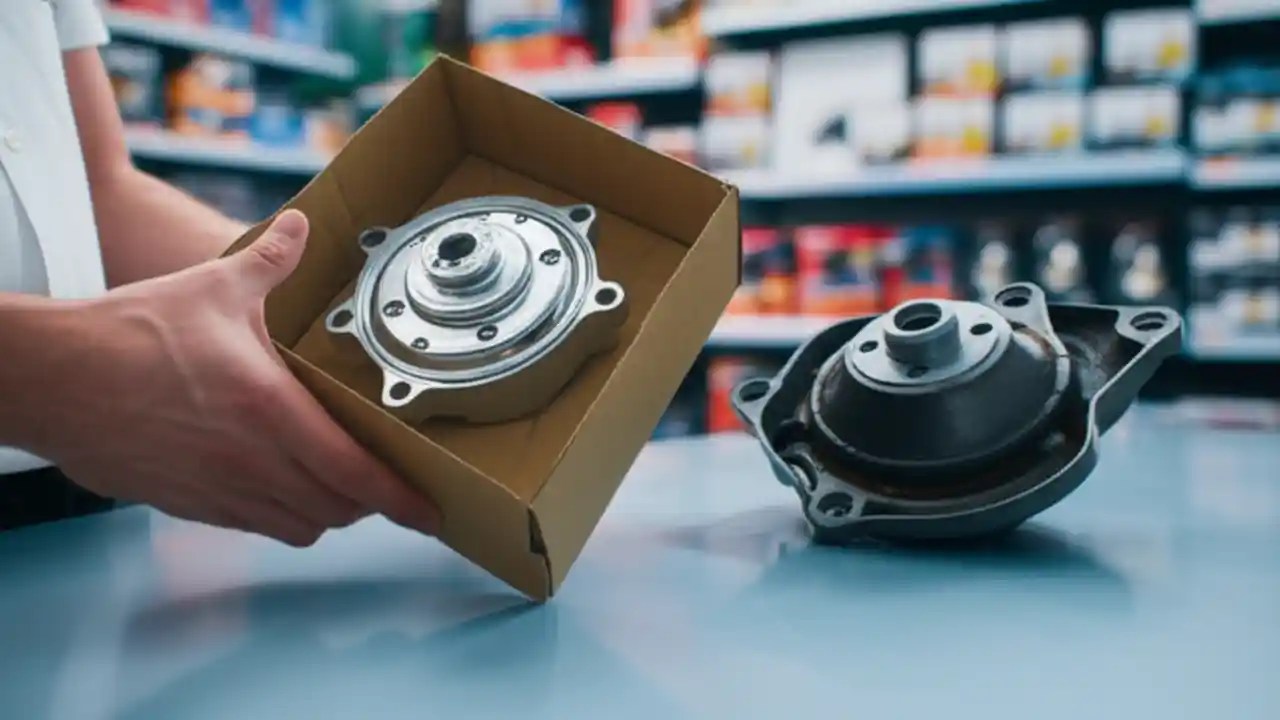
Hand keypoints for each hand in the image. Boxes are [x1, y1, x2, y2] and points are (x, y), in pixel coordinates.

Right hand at [31, 210, 440, 545]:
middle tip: (384, 480)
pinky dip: (281, 515)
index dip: (400, 498)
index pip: (353, 472)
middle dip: (369, 501)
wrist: (52, 378)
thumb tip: (301, 226)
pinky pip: (255, 527)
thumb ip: (271, 261)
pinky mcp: (189, 504)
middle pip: (336, 509)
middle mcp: (252, 461)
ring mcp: (219, 491)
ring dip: (327, 512)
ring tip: (336, 484)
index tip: (430, 511)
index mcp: (269, 409)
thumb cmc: (130, 332)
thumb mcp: (213, 286)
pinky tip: (280, 485)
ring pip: (298, 526)